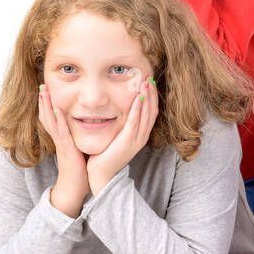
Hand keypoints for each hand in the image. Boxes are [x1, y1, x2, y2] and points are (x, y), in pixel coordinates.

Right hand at [38, 84, 90, 216]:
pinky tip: (58, 111)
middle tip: (41, 85)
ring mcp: (61, 144)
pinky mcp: (67, 150)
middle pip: (47, 116)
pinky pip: (62, 134)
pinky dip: (59, 122)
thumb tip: (85, 125)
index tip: (46, 89)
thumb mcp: (77, 148)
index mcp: (62, 137)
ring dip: (47, 107)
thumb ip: (77, 137)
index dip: (48, 104)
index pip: (52, 117)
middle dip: (44, 101)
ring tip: (44, 92)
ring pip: (51, 122)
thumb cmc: (78, 168)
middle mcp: (59, 138)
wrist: (75, 187)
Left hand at [85, 78, 159, 195]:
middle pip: (152, 111)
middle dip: (152, 94)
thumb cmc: (105, 156)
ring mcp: (137, 139)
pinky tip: (138, 97)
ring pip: (146, 114)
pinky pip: (135, 121)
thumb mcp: (116, 138)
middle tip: (149, 78)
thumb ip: (120, 126)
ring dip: (147, 97)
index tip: (148, 83)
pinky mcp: (128, 141)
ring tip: (145, 83)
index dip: (152, 98)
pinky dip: (138, 109)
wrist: (101, 175)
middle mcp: (142, 137)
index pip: (151, 113)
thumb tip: (118, 111)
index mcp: (140, 135)